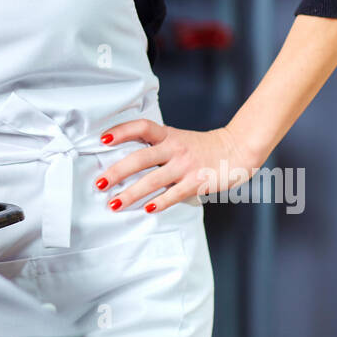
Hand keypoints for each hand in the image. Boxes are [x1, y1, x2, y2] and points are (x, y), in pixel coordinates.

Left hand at [95, 119, 262, 212]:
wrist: (237, 150)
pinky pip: (173, 194)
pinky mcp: (196, 182)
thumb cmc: (202, 148)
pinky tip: (146, 209)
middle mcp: (174, 148)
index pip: (142, 127)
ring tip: (114, 203)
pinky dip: (158, 203)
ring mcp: (185, 166)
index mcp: (168, 135)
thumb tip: (126, 161)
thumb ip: (157, 147)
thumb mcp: (178, 139)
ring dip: (131, 193)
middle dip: (117, 172)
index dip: (121, 131)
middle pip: (140, 158)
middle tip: (99, 184)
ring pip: (152, 180)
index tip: (102, 139)